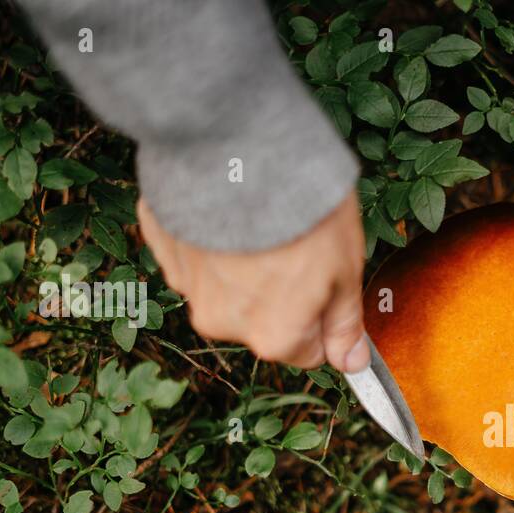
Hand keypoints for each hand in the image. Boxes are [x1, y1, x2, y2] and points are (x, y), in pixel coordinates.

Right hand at [137, 190, 368, 370]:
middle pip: (264, 321)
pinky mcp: (162, 245)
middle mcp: (223, 324)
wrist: (238, 146)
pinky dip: (212, 236)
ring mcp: (186, 285)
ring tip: (262, 220)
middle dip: (282, 292)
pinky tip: (229, 206)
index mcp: (274, 338)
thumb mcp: (345, 269)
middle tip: (297, 243)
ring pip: (227, 287)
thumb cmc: (303, 210)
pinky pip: (195, 251)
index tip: (330, 282)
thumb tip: (352, 364)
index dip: (325, 317)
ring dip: (244, 263)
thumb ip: (345, 322)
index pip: (309, 351)